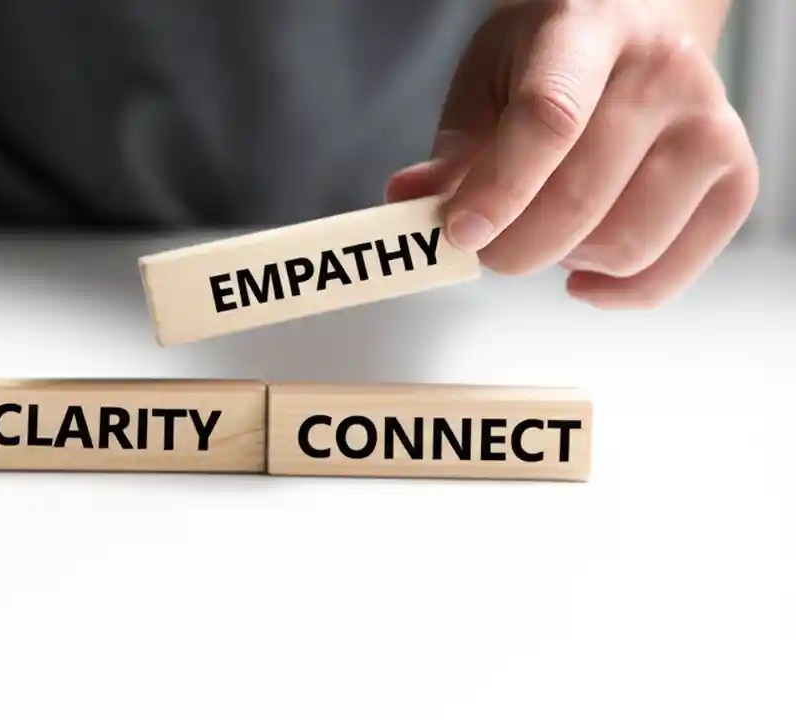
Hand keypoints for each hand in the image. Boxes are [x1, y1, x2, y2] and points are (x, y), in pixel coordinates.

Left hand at [386, 0, 757, 307]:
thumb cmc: (551, 59)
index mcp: (589, 30)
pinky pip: (670, 270)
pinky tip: (580, 277)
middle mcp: (664, 73)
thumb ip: (454, 147)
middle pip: (582, 196)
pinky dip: (616, 293)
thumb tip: (408, 202)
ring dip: (563, 261)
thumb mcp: (488, 77)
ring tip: (544, 230)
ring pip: (622, 244)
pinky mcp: (735, 177)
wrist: (642, 25)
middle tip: (481, 247)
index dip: (499, 189)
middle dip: (513, 246)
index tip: (458, 234)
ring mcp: (710, 125)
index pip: (549, 119)